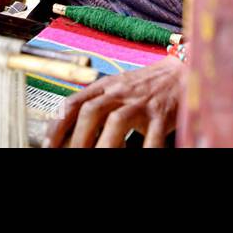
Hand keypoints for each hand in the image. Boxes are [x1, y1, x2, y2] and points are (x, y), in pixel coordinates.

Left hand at [45, 56, 184, 147]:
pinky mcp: (163, 113)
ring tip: (98, 161)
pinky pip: (152, 136)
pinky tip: (143, 157)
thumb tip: (73, 132)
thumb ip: (97, 104)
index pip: (74, 102)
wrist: (183, 71)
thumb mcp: (118, 88)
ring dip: (105, 145)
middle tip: (72, 156)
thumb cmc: (147, 85)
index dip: (57, 125)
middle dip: (78, 139)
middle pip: (92, 111)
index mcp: (106, 86)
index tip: (48, 146)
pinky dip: (146, 150)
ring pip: (117, 121)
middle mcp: (121, 91)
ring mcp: (142, 102)